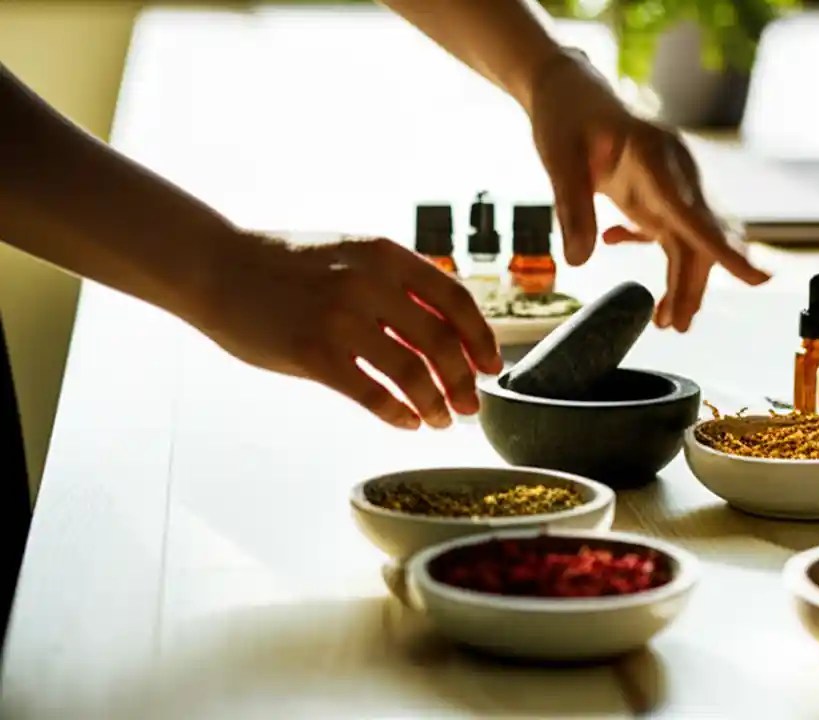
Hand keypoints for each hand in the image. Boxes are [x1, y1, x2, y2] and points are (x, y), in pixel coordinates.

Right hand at [193, 231, 501, 429]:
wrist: (215, 266)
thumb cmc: (287, 266)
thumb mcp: (352, 254)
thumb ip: (396, 284)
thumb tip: (449, 329)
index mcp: (386, 255)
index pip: (456, 300)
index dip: (481, 339)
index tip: (491, 367)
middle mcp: (369, 283)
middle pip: (441, 343)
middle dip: (463, 382)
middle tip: (470, 406)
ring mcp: (340, 318)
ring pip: (412, 373)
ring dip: (434, 404)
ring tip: (440, 420)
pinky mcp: (312, 353)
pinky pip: (372, 394)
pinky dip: (398, 413)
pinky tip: (406, 422)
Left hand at [528, 50, 770, 331]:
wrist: (570, 91)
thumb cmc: (567, 116)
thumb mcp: (560, 161)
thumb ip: (573, 209)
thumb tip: (581, 260)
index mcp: (658, 156)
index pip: (695, 212)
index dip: (724, 249)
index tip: (757, 279)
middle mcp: (676, 173)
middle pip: (701, 236)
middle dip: (694, 284)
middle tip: (677, 325)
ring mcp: (672, 185)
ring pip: (690, 243)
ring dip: (680, 281)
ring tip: (665, 321)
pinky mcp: (660, 196)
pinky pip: (673, 235)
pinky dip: (656, 256)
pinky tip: (615, 245)